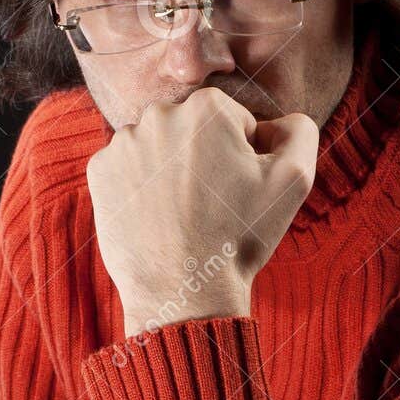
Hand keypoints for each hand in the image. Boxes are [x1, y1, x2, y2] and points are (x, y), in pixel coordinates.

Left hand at [85, 88, 318, 336]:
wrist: (183, 291)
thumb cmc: (239, 236)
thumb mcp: (294, 181)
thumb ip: (299, 131)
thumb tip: (277, 122)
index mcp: (208, 107)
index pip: (235, 122)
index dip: (245, 158)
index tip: (239, 191)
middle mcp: (160, 113)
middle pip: (194, 130)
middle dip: (205, 159)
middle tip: (212, 206)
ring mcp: (124, 142)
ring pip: (160, 149)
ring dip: (172, 172)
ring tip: (184, 214)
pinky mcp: (100, 171)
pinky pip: (128, 169)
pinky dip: (142, 188)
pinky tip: (156, 217)